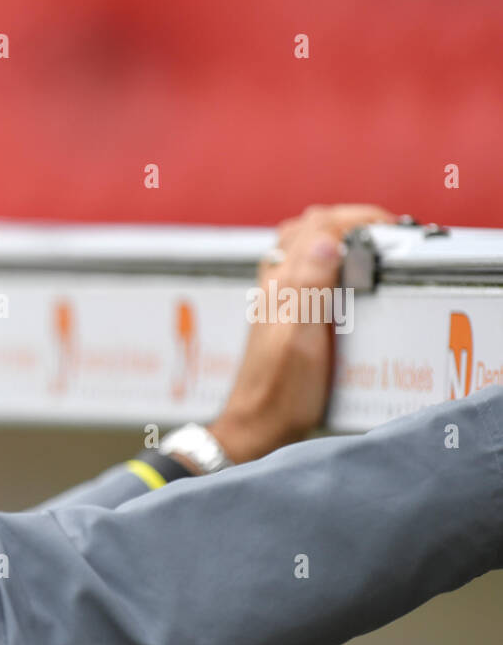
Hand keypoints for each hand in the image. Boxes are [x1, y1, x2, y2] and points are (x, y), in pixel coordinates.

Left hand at [206, 203, 396, 463]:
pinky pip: (297, 269)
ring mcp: (273, 300)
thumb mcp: (303, 340)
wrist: (255, 426)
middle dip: (345, 219)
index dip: (357, 218)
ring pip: (297, 246)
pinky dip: (321, 258)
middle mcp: (273, 286)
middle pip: (305, 228)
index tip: (389, 228)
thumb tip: (325, 242)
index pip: (318, 227)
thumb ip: (310, 289)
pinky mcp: (277, 316)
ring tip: (365, 245)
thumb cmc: (281, 392)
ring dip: (331, 235)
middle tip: (382, 231)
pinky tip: (338, 276)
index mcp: (283, 286)